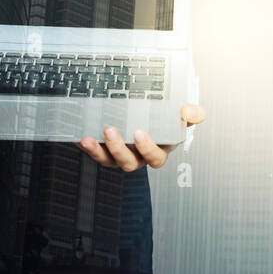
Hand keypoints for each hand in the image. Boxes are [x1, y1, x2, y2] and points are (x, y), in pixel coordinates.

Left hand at [78, 104, 205, 170]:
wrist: (144, 110)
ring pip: (109, 161)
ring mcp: (119, 155)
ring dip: (99, 151)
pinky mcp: (104, 149)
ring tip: (89, 138)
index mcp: (158, 150)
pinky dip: (87, 147)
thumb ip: (190, 114)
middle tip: (111, 131)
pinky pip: (95, 152)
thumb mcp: (180, 114)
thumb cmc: (165, 117)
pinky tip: (80, 136)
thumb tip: (191, 113)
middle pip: (129, 164)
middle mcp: (138, 156)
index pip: (156, 158)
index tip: (140, 133)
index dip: (147, 149)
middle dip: (119, 150)